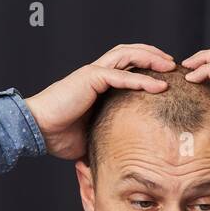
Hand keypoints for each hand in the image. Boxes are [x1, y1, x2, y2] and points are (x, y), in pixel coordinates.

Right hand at [23, 43, 175, 159]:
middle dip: (152, 55)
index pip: (126, 68)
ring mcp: (93, 73)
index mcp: (97, 84)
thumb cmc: (59, 135)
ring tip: (169, 66)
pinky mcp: (91, 78)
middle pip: (129, 54)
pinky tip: (159, 85)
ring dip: (151, 58)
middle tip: (172, 65)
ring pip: (127, 55)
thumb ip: (108, 136)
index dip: (146, 68)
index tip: (165, 78)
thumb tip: (124, 156)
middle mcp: (96, 74)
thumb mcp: (92, 136)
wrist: (38, 129)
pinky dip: (142, 79)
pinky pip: (121, 75)